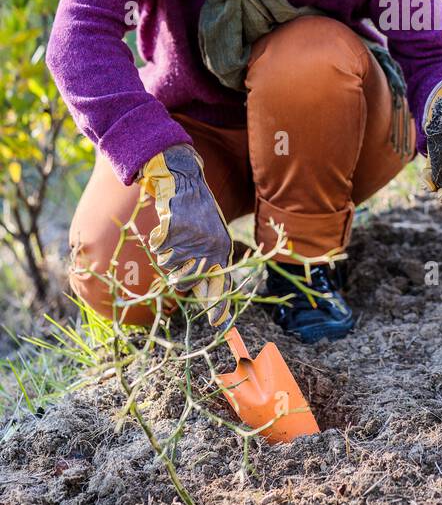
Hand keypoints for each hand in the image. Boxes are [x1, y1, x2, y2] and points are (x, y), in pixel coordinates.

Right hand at [139, 145, 232, 325]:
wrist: (183, 179)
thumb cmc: (196, 210)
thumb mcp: (209, 235)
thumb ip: (206, 261)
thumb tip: (198, 292)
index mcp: (221, 249)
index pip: (220, 285)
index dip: (218, 307)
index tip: (218, 325)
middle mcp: (209, 247)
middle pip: (184, 282)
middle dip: (176, 276)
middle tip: (176, 259)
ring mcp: (191, 239)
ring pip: (168, 266)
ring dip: (167, 254)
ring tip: (174, 235)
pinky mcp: (174, 229)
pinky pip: (158, 248)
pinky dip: (157, 240)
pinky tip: (166, 225)